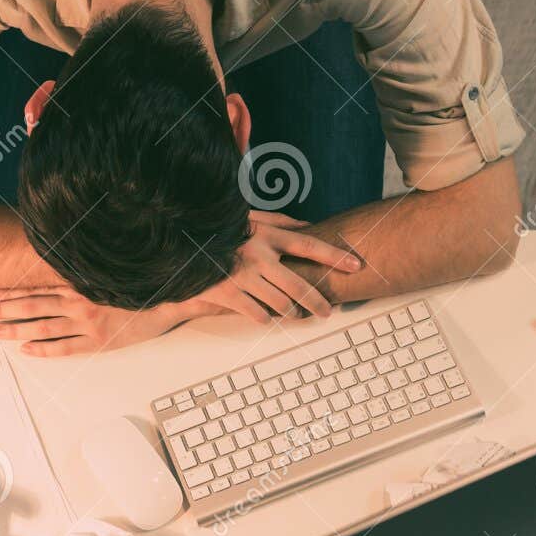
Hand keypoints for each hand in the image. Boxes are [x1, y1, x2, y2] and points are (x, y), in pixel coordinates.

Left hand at [0, 286, 206, 356]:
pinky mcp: (98, 341)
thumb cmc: (136, 285)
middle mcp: (79, 301)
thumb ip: (79, 275)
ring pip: (42, 326)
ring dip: (16, 329)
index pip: (35, 286)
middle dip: (3, 309)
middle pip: (32, 305)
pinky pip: (65, 347)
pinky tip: (27, 350)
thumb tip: (53, 273)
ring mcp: (88, 323)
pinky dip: (44, 349)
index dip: (9, 291)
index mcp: (79, 283)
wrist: (167, 298)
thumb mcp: (104, 274)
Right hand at [196, 211, 362, 320]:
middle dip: (317, 302)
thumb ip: (279, 221)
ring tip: (296, 315)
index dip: (335, 256)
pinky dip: (265, 318)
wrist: (180, 242)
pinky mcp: (227, 294)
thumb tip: (309, 225)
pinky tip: (268, 317)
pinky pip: (256, 313)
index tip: (356, 265)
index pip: (309, 245)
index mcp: (266, 235)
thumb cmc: (219, 230)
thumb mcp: (248, 218)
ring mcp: (243, 277)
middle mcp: (258, 256)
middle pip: (299, 285)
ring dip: (292, 312)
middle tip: (327, 312)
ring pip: (280, 303)